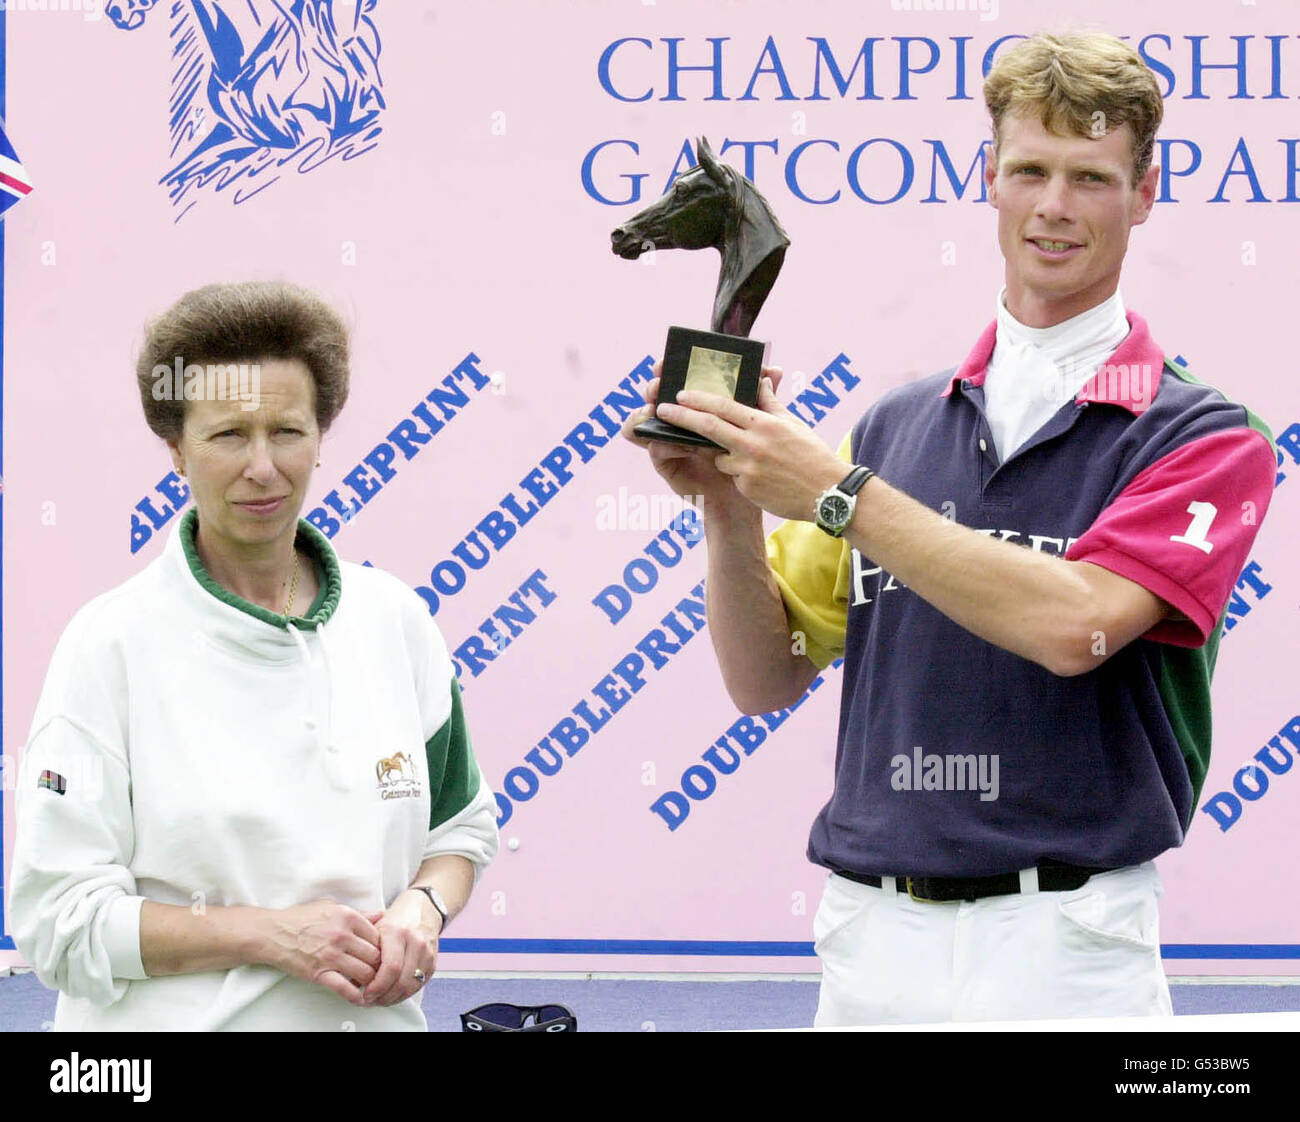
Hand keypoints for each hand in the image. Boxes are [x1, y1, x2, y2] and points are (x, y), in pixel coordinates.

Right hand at [261, 899, 382, 1005]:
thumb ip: (358, 913)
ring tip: (371, 984)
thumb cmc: (301, 918)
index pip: (378, 935)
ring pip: (365, 972)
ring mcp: (330, 955)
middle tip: (380, 971)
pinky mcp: (319, 973)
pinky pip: (344, 988)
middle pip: (375, 955)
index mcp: (347, 916)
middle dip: (379, 966)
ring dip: (371, 981)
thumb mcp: (331, 907)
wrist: (272, 933)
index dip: (382, 947)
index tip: (381, 954)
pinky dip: (355, 996)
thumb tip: (381, 915)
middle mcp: (341, 935)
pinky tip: (360, 999)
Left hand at [362, 890, 441, 1006]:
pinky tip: (391, 994)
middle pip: (401, 981)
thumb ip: (362, 953)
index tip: (365, 993)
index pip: (391, 967)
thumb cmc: (394, 922)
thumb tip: (350, 981)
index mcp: (398, 932)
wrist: (422, 911)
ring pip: (410, 986)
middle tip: (369, 1001)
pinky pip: (418, 986)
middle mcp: (416, 942)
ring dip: (392, 998)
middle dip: (383, 996)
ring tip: (378, 1000)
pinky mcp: (433, 963)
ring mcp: (427, 953)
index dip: (377, 986)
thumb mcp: (375, 930)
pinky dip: (403, 995)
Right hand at [622, 363, 786, 517]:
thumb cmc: (750, 456)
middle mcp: (680, 420)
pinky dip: (660, 443)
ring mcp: (670, 440)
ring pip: (644, 421)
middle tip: (657, 383)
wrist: (746, 492)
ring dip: (645, 412)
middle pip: (657, 395)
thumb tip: (774, 370)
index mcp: (698, 406)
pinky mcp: (667, 462)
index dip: (670, 368)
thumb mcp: (757, 424)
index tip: (668, 359)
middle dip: (654, 386)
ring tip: (654, 408)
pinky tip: (669, 440)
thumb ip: (764, 397)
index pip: (678, 379)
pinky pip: (654, 449)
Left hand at [654, 376, 845, 522]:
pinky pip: (734, 477)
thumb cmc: (813, 455)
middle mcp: (753, 444)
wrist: (828, 494)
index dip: (698, 399)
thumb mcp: (793, 424)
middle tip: (663, 409)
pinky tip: (763, 479)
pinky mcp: (748, 489)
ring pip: (719, 457)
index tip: (680, 394)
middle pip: (708, 427)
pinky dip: (739, 474)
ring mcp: (748, 468)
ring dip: (722, 455)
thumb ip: (771, 403)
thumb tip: (763, 379)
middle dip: (682, 417)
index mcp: (764, 424)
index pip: (723, 407)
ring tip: (752, 460)